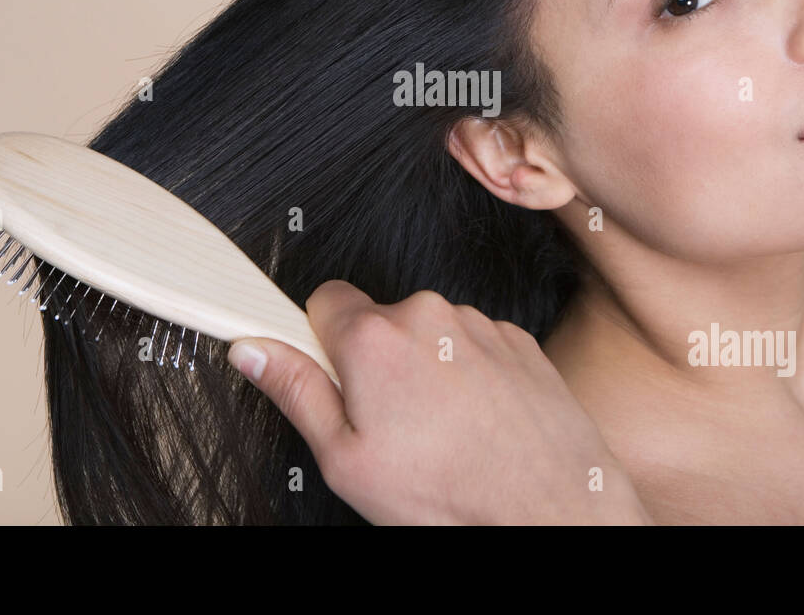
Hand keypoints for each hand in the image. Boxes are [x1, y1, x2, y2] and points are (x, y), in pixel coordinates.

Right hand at [227, 279, 653, 524]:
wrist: (550, 504)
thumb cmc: (450, 492)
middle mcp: (428, 314)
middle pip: (378, 321)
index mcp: (374, 337)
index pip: (322, 299)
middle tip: (389, 425)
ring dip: (424, 369)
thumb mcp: (346, 460)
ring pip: (428, 335)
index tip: (330, 374)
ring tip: (440, 433)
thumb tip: (253, 351)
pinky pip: (472, 345)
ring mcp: (477, 323)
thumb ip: (296, 392)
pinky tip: (474, 423)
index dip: (320, 341)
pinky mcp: (515, 339)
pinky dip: (467, 376)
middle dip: (374, 363)